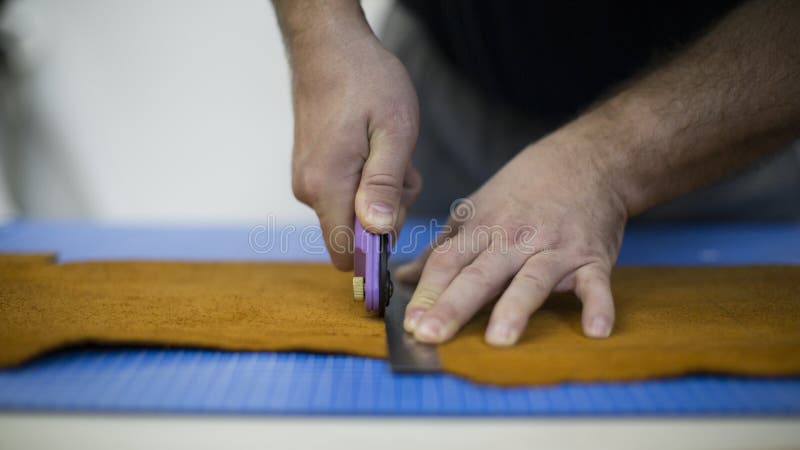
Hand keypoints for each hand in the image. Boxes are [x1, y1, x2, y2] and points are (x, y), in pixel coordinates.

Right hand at [288, 23, 420, 269]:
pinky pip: (345, 194)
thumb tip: (377, 232)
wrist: (329, 46)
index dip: (377, 257)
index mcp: (327, 186)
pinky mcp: (312, 169)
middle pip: (356, 235)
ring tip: (390, 151)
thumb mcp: (393, 131)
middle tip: (402, 170)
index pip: (347, 256)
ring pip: (353, 213)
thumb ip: (384, 185)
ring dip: (381, 194)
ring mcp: (307, 179)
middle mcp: (309, 190)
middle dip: (388, 214)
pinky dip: (368, 181)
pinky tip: (376, 149)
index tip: (401, 228)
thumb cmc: (366, 81)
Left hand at [395, 134, 627, 345]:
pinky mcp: (591, 257)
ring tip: (498, 339)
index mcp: (482, 230)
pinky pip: (595, 283)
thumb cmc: (523, 191)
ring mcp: (553, 249)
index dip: (427, 292)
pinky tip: (595, 330)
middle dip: (453, 306)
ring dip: (515, 309)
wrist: (586, 160)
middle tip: (430, 336)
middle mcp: (514, 240)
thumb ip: (442, 248)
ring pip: (531, 280)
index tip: (408, 324)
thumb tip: (405, 278)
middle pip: (478, 275)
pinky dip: (598, 304)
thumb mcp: (476, 210)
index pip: (447, 263)